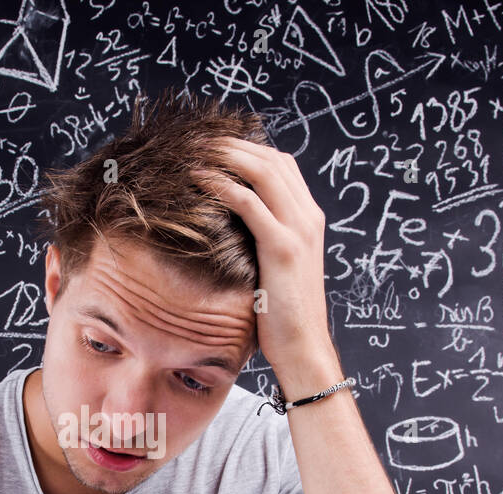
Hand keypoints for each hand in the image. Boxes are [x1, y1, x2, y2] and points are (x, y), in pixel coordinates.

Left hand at [190, 137, 343, 384]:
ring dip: (226, 155)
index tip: (213, 145)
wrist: (303, 347)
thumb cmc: (282, 315)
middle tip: (198, 138)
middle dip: (233, 143)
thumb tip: (228, 230)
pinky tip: (199, 178)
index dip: (247, 148)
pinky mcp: (283, 247)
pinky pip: (250, 202)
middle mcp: (308, 216)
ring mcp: (299, 229)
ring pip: (262, 171)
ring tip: (195, 149)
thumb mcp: (274, 269)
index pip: (280, 164)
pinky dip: (223, 184)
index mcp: (308, 219)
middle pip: (271, 158)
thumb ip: (260, 242)